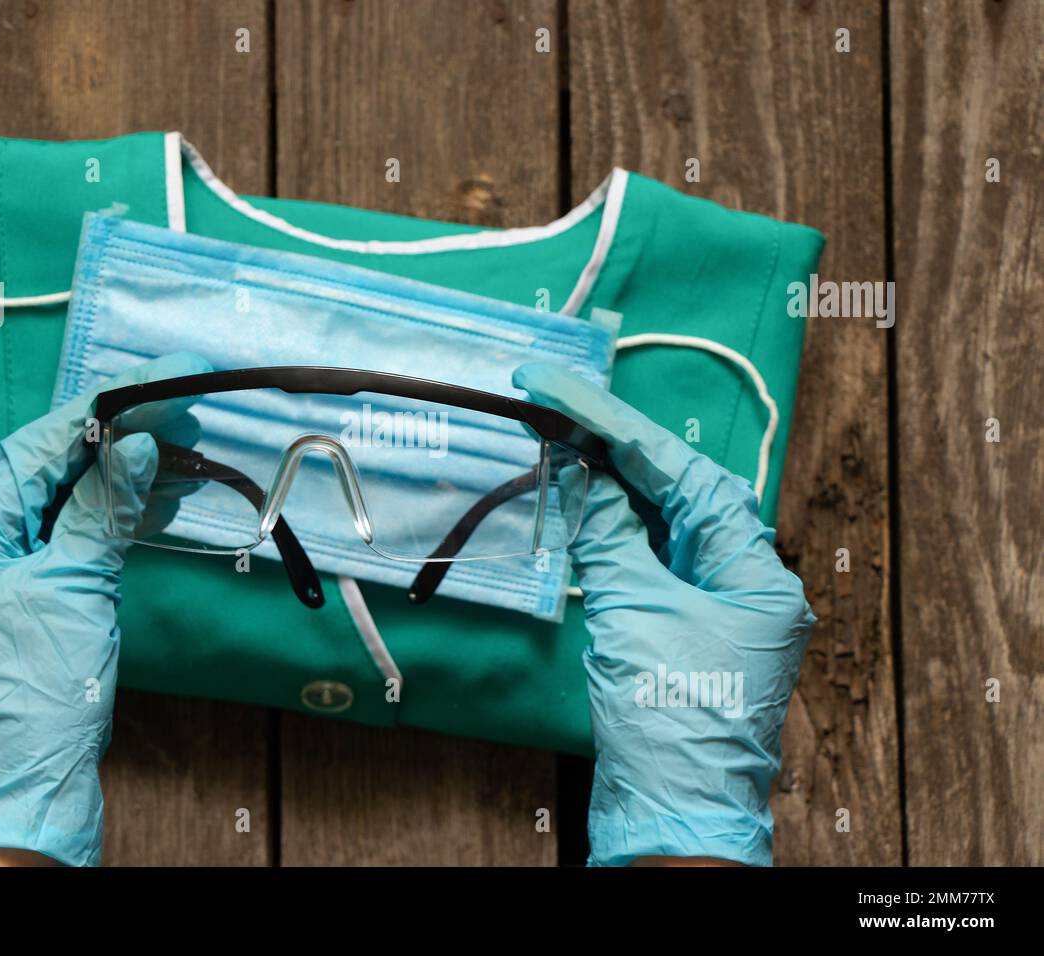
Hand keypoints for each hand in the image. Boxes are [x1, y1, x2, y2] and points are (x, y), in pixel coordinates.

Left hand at [0, 352, 208, 866]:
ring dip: (118, 476)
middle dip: (109, 437)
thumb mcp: (76, 588)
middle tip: (172, 408)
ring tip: (179, 445)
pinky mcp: (32, 596)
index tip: (148, 383)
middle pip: (42, 471)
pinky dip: (111, 516)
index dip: (93, 414)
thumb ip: (104, 511)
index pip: (29, 453)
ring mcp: (1, 573)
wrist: (31, 780)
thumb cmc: (39, 691)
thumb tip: (136, 443)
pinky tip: (155, 494)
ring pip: (61, 502)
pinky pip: (71, 538)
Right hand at [515, 362, 814, 866]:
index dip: (619, 426)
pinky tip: (583, 503)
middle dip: (619, 445)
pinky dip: (617, 531)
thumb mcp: (634, 615)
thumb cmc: (669, 721)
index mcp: (755, 571)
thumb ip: (610, 536)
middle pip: (683, 489)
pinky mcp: (687, 629)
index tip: (563, 390)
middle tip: (559, 404)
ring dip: (615, 483)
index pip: (683, 474)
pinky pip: (654, 560)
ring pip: (668, 521)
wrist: (673, 816)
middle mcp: (747, 581)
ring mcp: (718, 606)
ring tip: (562, 441)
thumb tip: (581, 477)